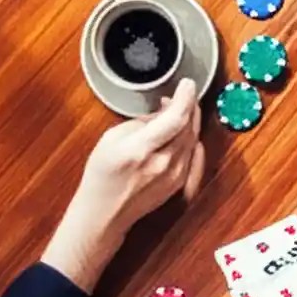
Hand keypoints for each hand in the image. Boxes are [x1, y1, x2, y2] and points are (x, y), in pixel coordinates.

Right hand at [43, 79, 205, 291]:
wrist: (105, 212)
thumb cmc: (102, 174)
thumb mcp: (111, 139)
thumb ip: (141, 122)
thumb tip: (164, 110)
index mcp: (140, 150)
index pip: (175, 118)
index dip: (185, 97)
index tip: (188, 84)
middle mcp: (162, 164)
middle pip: (188, 127)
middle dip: (188, 106)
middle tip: (181, 94)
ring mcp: (175, 175)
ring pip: (193, 139)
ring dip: (189, 121)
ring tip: (175, 111)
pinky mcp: (180, 183)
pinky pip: (194, 154)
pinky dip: (190, 138)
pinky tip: (182, 131)